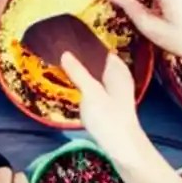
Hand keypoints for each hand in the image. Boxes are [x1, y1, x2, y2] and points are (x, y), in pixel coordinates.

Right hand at [59, 51, 152, 165]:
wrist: (123, 148)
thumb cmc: (110, 119)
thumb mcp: (91, 93)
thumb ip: (78, 72)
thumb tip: (65, 53)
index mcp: (118, 70)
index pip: (102, 48)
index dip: (86, 41)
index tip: (67, 34)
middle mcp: (118, 77)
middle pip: (97, 61)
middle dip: (81, 55)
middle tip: (58, 46)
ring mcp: (113, 90)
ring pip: (94, 73)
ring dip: (81, 69)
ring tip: (60, 61)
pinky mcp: (108, 103)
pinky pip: (93, 84)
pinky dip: (83, 81)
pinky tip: (70, 82)